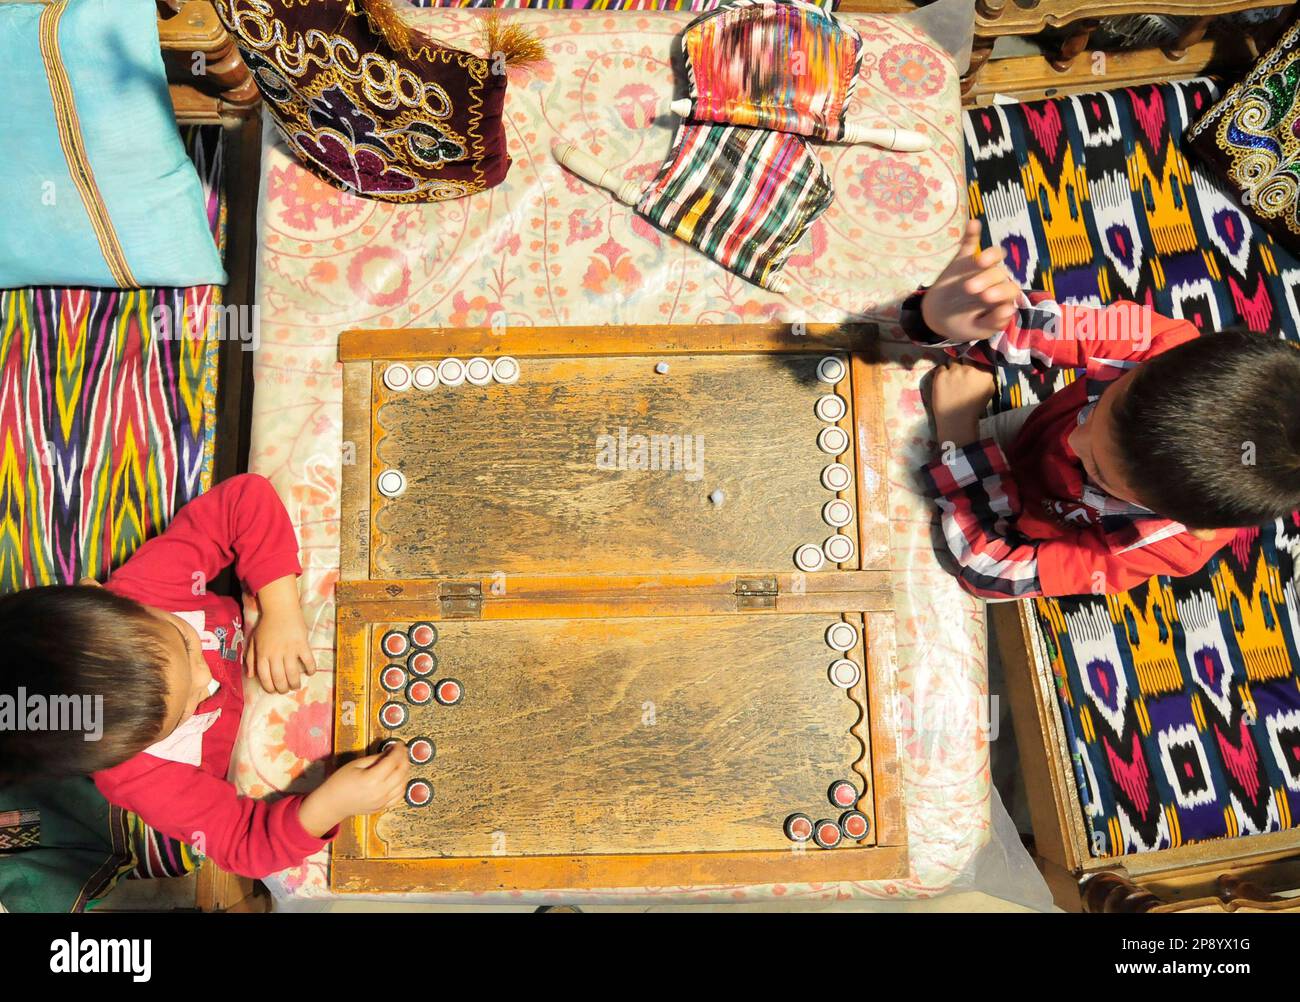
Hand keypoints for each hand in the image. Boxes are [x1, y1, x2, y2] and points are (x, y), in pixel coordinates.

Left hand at [244, 575, 316, 693]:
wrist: (280, 609)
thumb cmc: (266, 625)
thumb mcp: (253, 641)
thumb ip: (251, 659)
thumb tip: (250, 676)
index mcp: (262, 654)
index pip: (265, 677)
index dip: (269, 687)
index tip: (273, 690)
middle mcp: (275, 654)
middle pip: (279, 678)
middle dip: (282, 688)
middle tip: (286, 690)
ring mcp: (289, 650)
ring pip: (293, 673)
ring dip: (295, 683)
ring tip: (296, 685)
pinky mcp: (302, 644)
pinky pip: (308, 660)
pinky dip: (310, 669)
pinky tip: (310, 672)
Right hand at [299, 743, 409, 836]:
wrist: (332, 803)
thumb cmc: (340, 782)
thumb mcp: (355, 764)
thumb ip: (375, 758)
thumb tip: (390, 752)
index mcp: (372, 779)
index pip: (393, 761)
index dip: (398, 750)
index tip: (399, 743)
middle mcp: (380, 792)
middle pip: (401, 772)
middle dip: (405, 758)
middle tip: (402, 750)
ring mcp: (382, 802)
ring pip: (403, 784)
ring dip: (405, 771)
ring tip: (401, 762)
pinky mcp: (382, 807)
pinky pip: (399, 796)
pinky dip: (402, 785)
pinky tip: (399, 778)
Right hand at [921, 220, 1022, 343]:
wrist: (938, 317)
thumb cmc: (963, 324)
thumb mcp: (977, 330)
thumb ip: (993, 322)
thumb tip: (1009, 309)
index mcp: (1002, 298)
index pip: (1009, 290)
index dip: (1000, 292)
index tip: (986, 298)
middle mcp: (995, 280)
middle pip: (999, 273)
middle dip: (987, 279)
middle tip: (969, 289)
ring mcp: (979, 269)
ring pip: (992, 257)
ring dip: (988, 256)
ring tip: (979, 261)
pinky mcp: (964, 260)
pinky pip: (970, 244)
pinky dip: (972, 234)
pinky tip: (973, 224)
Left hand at [930, 358, 995, 447]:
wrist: (956, 419)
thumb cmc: (974, 407)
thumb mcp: (989, 391)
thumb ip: (987, 376)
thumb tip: (982, 366)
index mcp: (984, 373)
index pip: (980, 358)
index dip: (975, 360)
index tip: (971, 364)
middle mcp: (970, 369)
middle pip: (966, 356)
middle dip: (964, 361)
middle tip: (960, 370)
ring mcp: (954, 370)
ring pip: (953, 360)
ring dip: (952, 366)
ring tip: (951, 376)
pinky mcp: (941, 375)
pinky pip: (941, 367)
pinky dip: (942, 373)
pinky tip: (943, 381)